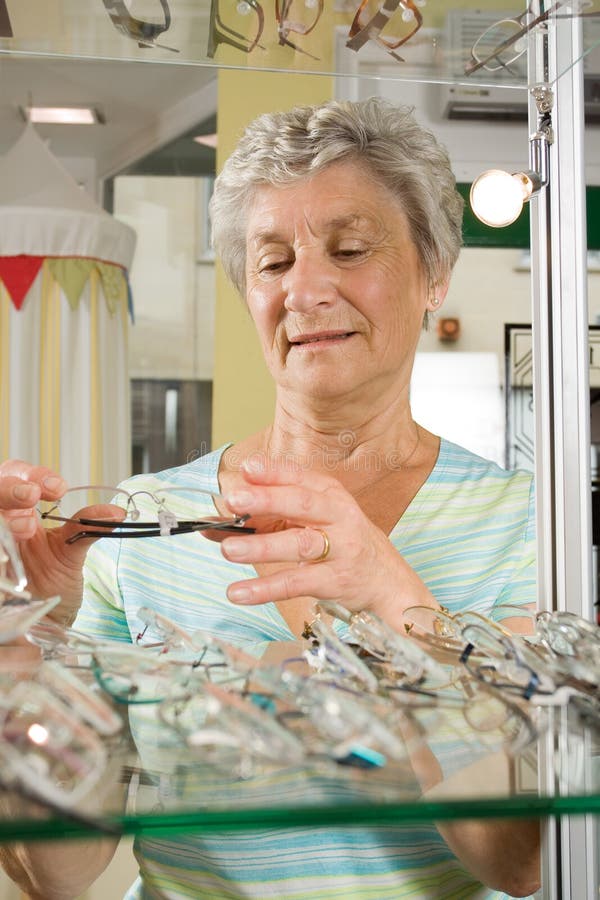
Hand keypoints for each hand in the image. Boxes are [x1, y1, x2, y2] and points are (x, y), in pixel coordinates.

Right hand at [0, 459, 124, 621]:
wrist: (46, 614)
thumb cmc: (54, 576)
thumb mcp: (72, 548)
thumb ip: (90, 527)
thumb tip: (118, 512)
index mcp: (18, 508)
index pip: (16, 474)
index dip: (35, 475)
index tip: (59, 488)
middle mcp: (2, 522)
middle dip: (12, 489)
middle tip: (31, 497)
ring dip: (5, 516)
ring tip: (27, 527)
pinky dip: (2, 550)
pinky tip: (11, 558)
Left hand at [220, 459, 435, 631]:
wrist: (389, 583)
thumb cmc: (344, 546)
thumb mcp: (314, 523)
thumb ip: (266, 519)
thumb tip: (213, 522)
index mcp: (331, 495)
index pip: (300, 477)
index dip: (274, 472)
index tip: (247, 468)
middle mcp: (340, 516)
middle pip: (302, 503)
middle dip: (267, 500)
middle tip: (234, 500)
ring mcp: (342, 549)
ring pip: (299, 544)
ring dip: (262, 547)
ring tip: (228, 550)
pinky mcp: (337, 581)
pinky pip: (298, 583)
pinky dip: (265, 589)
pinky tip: (238, 592)